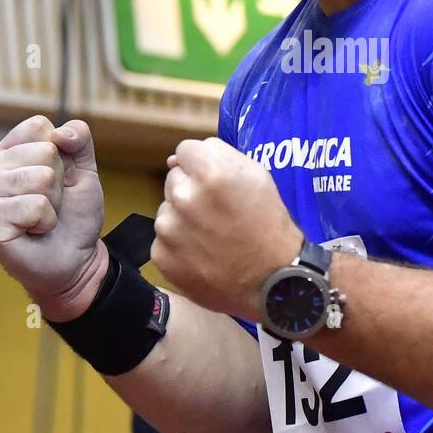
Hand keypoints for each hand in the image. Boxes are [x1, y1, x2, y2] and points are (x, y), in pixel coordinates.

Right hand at [0, 115, 105, 316]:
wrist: (76, 259)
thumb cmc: (73, 214)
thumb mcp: (84, 169)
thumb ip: (78, 139)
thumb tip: (59, 133)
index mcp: (8, 150)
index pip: (39, 126)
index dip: (62, 153)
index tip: (57, 178)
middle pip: (45, 151)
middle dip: (59, 181)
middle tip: (50, 203)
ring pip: (41, 178)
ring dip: (53, 203)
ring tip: (42, 217)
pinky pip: (35, 206)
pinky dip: (46, 221)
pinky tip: (34, 231)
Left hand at [151, 137, 302, 318]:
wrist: (271, 282)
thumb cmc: (269, 224)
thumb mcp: (258, 176)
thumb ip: (219, 154)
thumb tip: (179, 157)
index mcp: (209, 173)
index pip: (185, 150)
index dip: (201, 163)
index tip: (214, 181)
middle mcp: (183, 197)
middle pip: (174, 179)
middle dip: (191, 189)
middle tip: (216, 211)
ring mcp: (168, 229)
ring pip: (168, 210)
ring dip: (183, 217)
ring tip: (211, 236)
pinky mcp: (161, 256)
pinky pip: (163, 239)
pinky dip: (178, 245)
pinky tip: (202, 254)